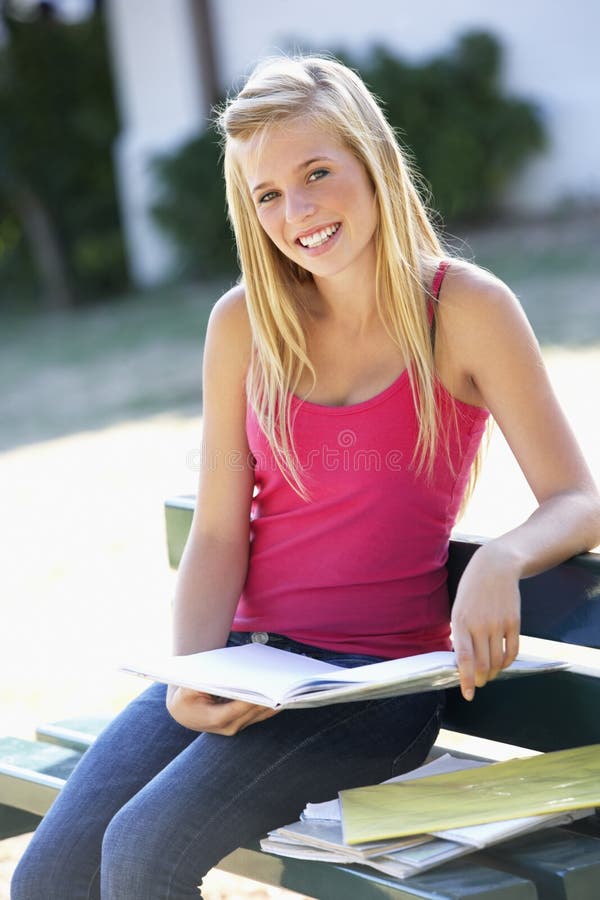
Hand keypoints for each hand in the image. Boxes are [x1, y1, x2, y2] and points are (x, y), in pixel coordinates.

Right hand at [166, 684, 278, 734]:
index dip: (253, 700)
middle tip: (284, 685)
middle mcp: (230, 726)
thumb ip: (202, 683)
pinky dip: (272, 705)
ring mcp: (237, 726)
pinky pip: (261, 714)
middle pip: (254, 711)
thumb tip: (221, 675)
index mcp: (216, 719)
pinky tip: (283, 694)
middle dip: (269, 699)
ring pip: (261, 715)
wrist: (183, 712)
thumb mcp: (187, 689)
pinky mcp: (242, 723)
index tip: (267, 689)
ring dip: (276, 703)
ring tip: (288, 688)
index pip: (239, 708)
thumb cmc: (185, 697)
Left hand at [450, 544, 520, 701]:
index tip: (468, 694)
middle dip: (480, 679)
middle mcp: (480, 624)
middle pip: (483, 664)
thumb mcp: (458, 608)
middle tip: (478, 683)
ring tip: (488, 673)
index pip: (465, 658)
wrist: (494, 567)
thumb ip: (460, 634)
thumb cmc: (472, 590)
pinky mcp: (513, 622)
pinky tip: (502, 663)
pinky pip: (512, 651)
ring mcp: (498, 624)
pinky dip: (507, 662)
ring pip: (497, 661)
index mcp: (461, 622)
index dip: (466, 679)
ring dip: (493, 672)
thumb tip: (462, 661)